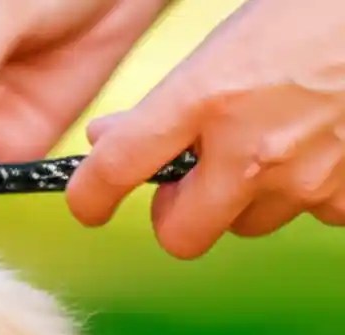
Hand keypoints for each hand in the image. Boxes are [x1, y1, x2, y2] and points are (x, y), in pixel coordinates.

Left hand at [68, 0, 344, 257]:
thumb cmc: (313, 12)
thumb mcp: (226, 41)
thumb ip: (165, 101)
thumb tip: (109, 140)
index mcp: (204, 98)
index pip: (115, 170)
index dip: (89, 197)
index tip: (88, 205)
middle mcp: (248, 149)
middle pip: (181, 236)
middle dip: (178, 216)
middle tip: (187, 184)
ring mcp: (304, 177)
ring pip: (249, 222)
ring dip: (247, 197)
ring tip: (273, 141)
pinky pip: (311, 214)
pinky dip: (309, 189)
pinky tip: (322, 143)